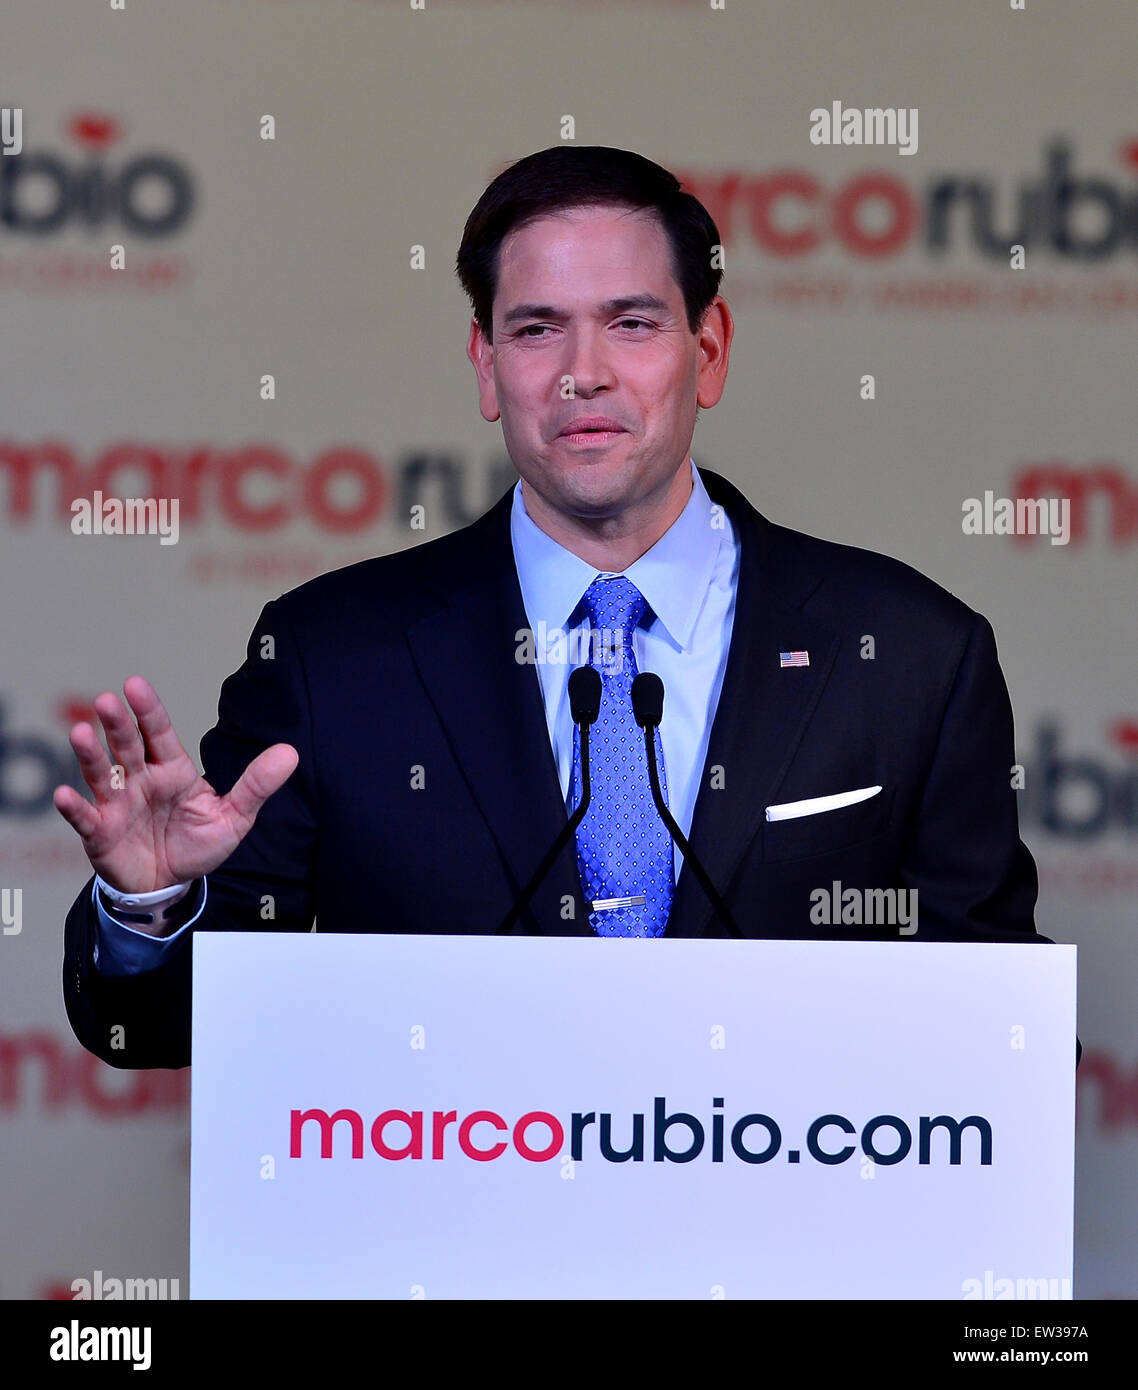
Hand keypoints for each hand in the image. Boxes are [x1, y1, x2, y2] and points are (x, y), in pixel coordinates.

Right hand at [54, 674, 298, 894]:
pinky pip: (85, 818)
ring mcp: (117, 804)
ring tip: (80, 733)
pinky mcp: (100, 832)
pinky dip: (73, 807)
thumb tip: (290, 753)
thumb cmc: (197, 844)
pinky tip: (65, 794)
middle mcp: (141, 779)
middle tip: (108, 701)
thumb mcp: (234, 817)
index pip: (160, 733)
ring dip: (89, 754)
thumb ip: (256, 785)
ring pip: (101, 773)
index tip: (135, 685)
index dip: (148, 710)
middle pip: (127, 746)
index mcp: (173, 770)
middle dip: (117, 724)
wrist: (171, 885)